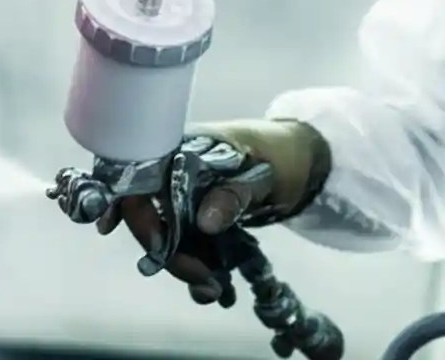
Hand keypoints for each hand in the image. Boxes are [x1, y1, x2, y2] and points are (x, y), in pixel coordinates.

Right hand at [95, 118, 331, 305]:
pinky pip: (191, 246)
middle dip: (173, 255)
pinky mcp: (201, 220)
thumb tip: (204, 223)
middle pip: (154, 218)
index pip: (141, 183)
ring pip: (172, 238)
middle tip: (204, 280)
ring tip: (215, 291)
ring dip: (187, 268)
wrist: (305, 161)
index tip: (157, 248)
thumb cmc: (282, 156)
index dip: (138, 215)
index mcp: (181, 152)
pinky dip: (200, 269)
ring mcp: (187, 199)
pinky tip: (219, 289)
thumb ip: (233, 194)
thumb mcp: (262, 173)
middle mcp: (175, 175)